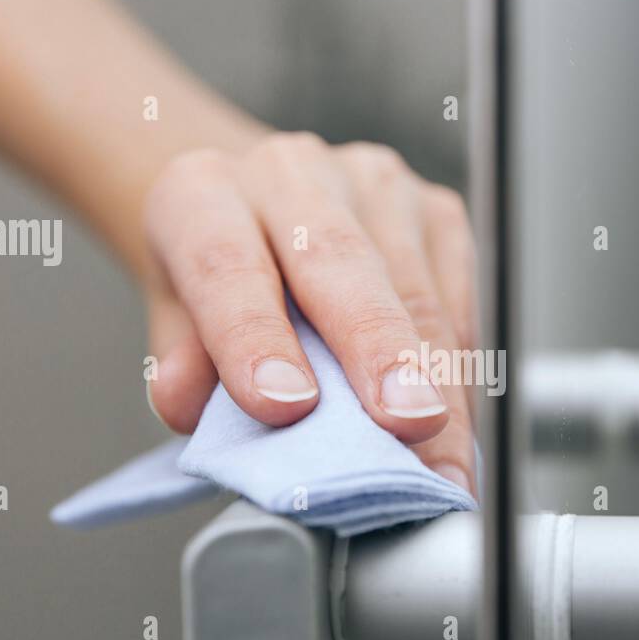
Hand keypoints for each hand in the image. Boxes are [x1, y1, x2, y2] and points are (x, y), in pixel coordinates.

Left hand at [142, 134, 478, 493]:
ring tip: (445, 467)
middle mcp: (292, 173)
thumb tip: (185, 403)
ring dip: (439, 389)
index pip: (226, 263)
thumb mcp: (176, 324)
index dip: (254, 336)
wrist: (259, 216)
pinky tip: (460, 435)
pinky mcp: (438, 211)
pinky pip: (460, 304)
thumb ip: (180, 364)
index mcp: (206, 192)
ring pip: (417, 294)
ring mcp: (374, 185)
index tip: (287, 406)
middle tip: (405, 424)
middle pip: (340, 261)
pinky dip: (462, 379)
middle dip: (379, 350)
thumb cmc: (220, 284)